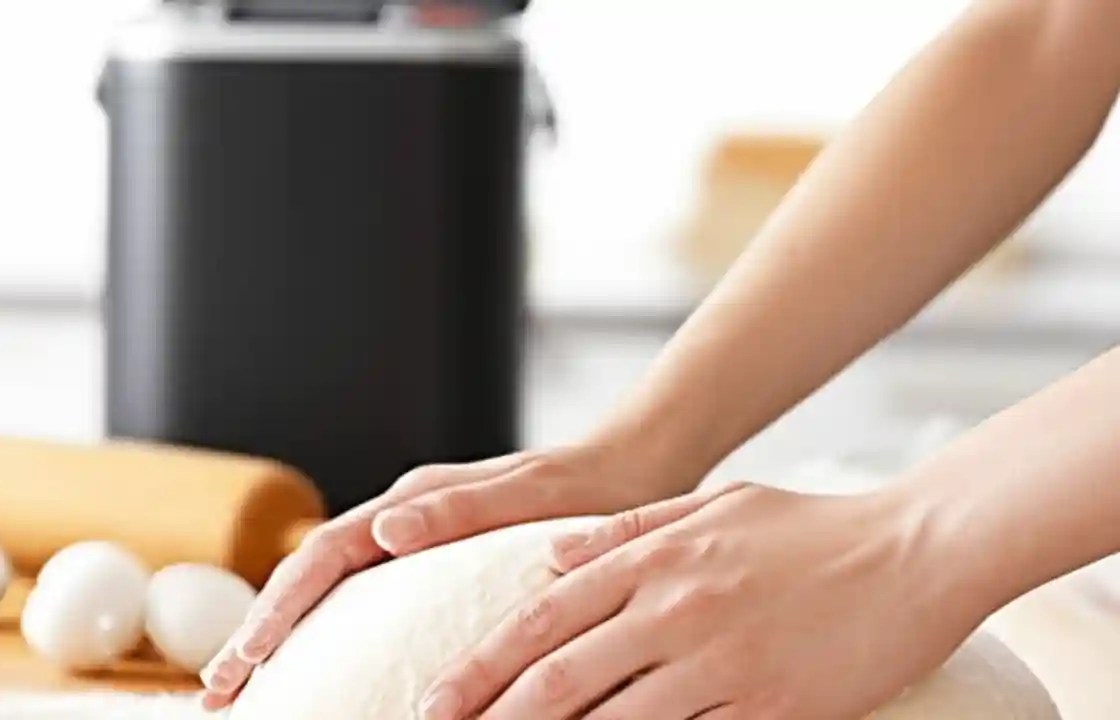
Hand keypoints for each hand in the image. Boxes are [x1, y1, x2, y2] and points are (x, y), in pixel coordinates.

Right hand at [201, 437, 697, 710]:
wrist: (630, 470)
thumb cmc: (581, 486)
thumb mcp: (525, 494)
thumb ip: (456, 509)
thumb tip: (381, 527)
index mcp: (414, 502)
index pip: (323, 556)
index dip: (277, 609)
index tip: (243, 661)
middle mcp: (405, 519)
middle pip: (312, 578)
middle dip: (263, 633)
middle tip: (225, 694)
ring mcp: (419, 542)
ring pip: (334, 591)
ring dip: (291, 636)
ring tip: (258, 688)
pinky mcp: (440, 564)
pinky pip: (371, 600)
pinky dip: (336, 633)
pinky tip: (331, 669)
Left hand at [419, 483, 995, 719]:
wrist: (914, 550)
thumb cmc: (810, 527)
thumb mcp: (712, 506)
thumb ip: (625, 530)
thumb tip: (547, 556)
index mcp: (655, 558)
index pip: (544, 616)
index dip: (483, 662)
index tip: (436, 697)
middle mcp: (675, 608)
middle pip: (561, 673)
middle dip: (493, 713)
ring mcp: (722, 661)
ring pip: (614, 719)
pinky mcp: (770, 706)